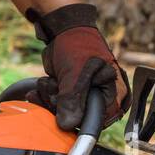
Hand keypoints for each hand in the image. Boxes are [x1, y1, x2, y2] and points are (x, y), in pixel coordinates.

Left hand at [28, 3, 129, 129]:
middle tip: (52, 89)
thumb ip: (72, 100)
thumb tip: (67, 125)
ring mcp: (87, 97)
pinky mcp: (72, 94)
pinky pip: (58, 105)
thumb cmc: (78, 45)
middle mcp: (103, 99)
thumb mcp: (75, 73)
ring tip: (47, 82)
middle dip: (59, 106)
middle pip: (79, 119)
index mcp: (114, 95)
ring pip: (66, 113)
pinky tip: (40, 89)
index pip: (97, 121)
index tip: (61, 109)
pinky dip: (46, 98)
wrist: (64, 29)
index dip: (77, 119)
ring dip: (50, 100)